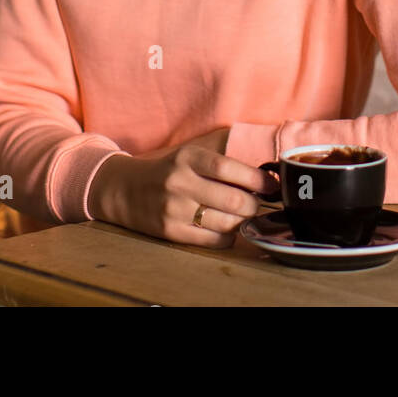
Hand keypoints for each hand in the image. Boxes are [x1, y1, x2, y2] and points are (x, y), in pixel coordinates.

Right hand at [88, 137, 271, 246]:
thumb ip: (222, 166)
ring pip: (227, 223)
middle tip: (257, 203)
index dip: (258, 180)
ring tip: (241, 215)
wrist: (125, 190)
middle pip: (234, 201)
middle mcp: (181, 183)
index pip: (231, 169)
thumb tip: (264, 180)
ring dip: (242, 221)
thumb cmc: (169, 171)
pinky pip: (212, 240)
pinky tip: (225, 227)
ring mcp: (175, 209)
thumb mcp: (191, 157)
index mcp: (189, 158)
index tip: (271, 185)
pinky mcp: (171, 231)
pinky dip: (227, 236)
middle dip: (254, 205)